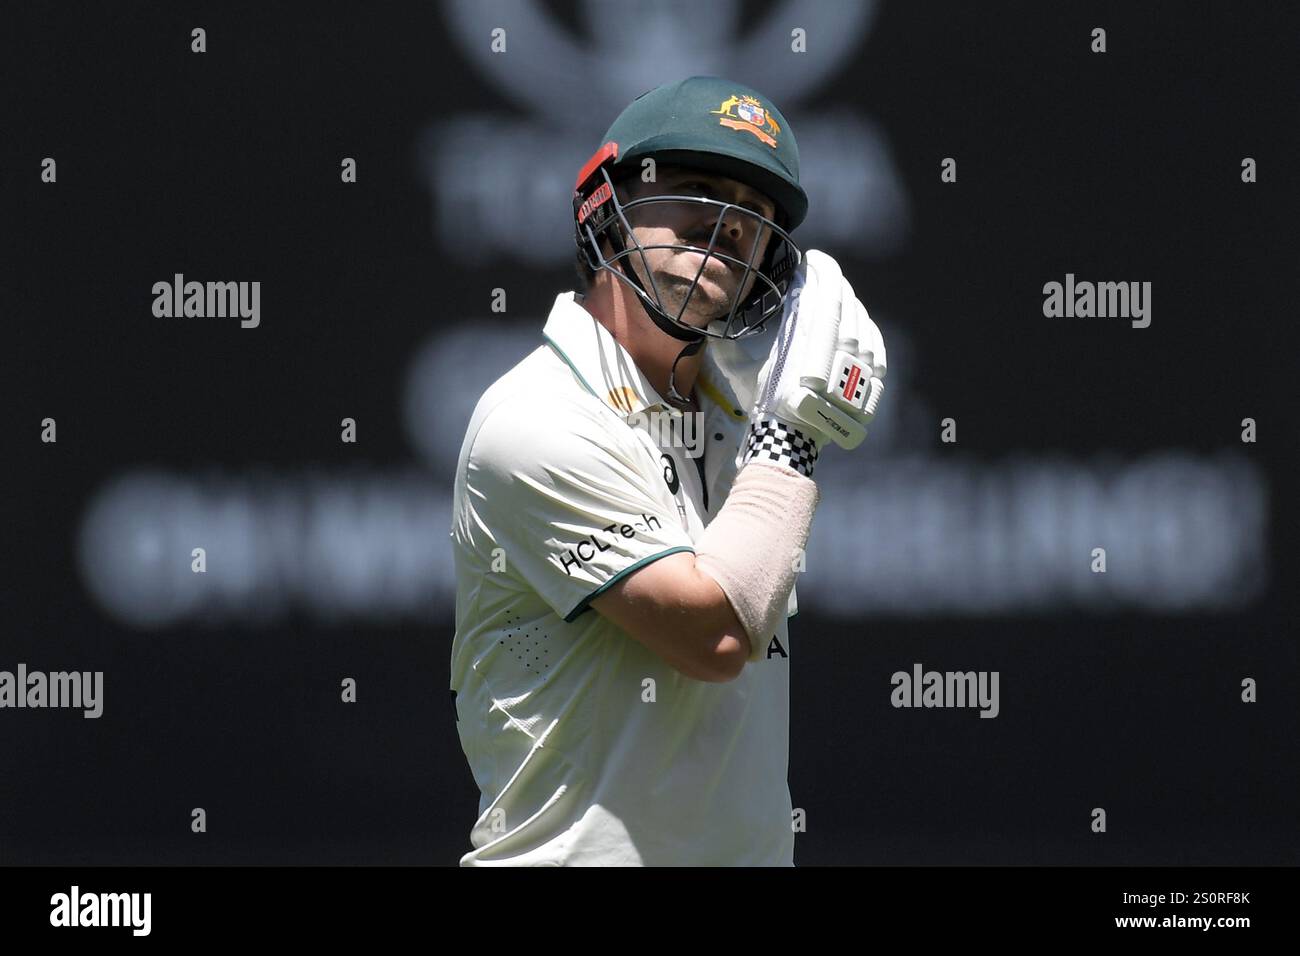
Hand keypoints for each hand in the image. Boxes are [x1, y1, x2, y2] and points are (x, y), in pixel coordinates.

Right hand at [749, 249, 886, 450]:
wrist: (791, 440)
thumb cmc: (767, 402)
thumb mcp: (752, 368)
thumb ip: (750, 340)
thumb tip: (736, 317)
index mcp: (804, 348)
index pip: (821, 299)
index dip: (821, 274)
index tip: (814, 259)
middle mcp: (834, 357)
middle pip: (844, 308)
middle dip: (835, 283)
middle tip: (824, 272)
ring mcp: (856, 371)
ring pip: (862, 325)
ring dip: (852, 304)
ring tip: (841, 295)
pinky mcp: (869, 385)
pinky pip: (876, 348)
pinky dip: (869, 329)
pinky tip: (861, 320)